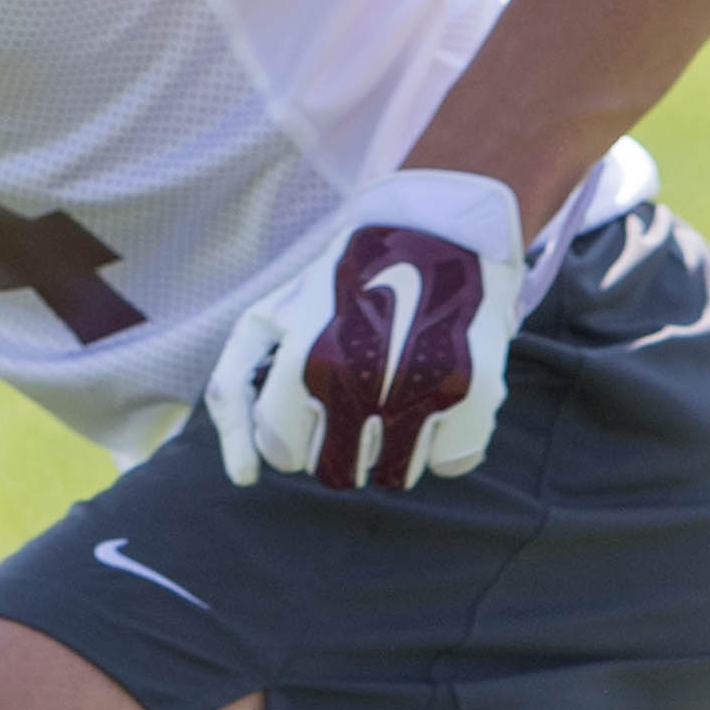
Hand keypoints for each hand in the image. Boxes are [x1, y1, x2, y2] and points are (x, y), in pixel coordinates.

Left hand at [208, 168, 527, 490]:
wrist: (433, 230)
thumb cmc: (336, 286)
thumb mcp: (264, 323)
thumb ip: (232, 398)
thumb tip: (243, 478)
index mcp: (305, 366)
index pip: (284, 456)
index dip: (294, 428)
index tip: (307, 393)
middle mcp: (364, 384)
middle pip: (338, 473)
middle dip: (337, 442)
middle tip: (353, 391)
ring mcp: (424, 392)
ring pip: (393, 476)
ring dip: (390, 444)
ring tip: (395, 385)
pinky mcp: (477, 395)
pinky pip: (451, 463)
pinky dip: (444, 437)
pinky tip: (438, 386)